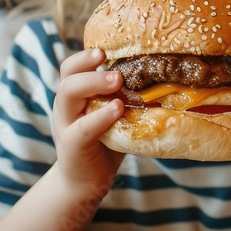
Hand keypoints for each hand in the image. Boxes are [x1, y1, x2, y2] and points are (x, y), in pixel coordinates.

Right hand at [52, 49, 125, 197]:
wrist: (86, 181)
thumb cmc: (106, 141)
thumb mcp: (114, 114)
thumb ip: (126, 96)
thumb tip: (164, 74)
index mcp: (76, 95)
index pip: (72, 67)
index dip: (85, 55)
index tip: (104, 49)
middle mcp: (66, 106)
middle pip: (68, 75)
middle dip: (90, 66)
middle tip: (117, 68)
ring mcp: (66, 124)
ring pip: (67, 94)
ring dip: (93, 83)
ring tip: (118, 82)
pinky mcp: (71, 145)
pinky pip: (82, 127)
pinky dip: (100, 116)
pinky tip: (117, 109)